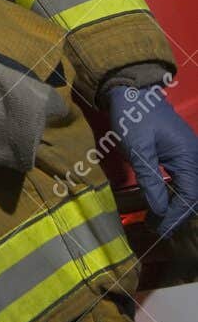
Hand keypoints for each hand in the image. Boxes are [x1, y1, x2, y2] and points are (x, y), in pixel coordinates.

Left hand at [107, 86, 197, 238]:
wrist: (131, 90)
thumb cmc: (133, 116)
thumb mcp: (138, 149)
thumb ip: (150, 180)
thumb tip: (159, 210)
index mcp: (189, 156)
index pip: (190, 196)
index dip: (176, 216)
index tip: (161, 231)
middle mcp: (194, 157)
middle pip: (192, 195)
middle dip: (177, 215)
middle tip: (158, 230)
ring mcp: (188, 155)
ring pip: (188, 190)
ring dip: (175, 207)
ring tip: (157, 223)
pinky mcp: (179, 154)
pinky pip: (182, 180)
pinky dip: (172, 195)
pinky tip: (159, 204)